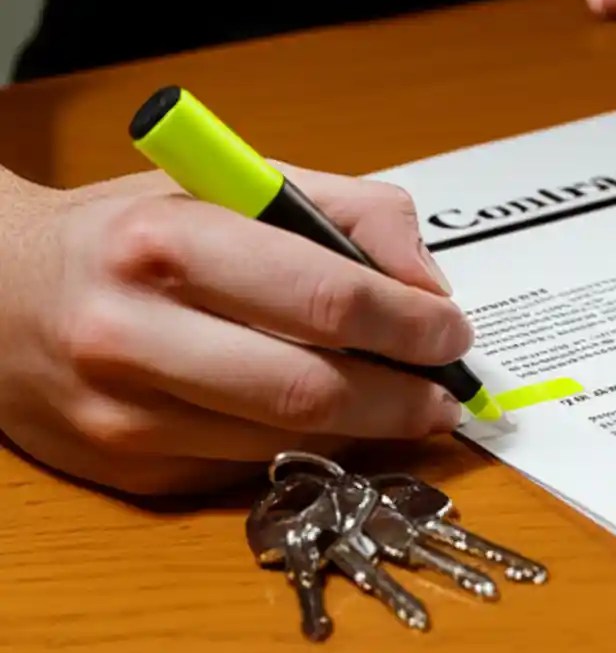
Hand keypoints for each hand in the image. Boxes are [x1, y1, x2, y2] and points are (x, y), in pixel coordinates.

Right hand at [0, 163, 469, 494]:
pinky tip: (331, 420)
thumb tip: (427, 284)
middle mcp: (134, 333)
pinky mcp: (129, 467)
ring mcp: (126, 413)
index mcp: (166, 242)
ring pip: (289, 439)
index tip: (452, 332)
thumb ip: (347, 211)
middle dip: (404, 395)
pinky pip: (252, 467)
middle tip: (444, 390)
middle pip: (313, 387)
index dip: (410, 324)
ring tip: (404, 403)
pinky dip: (311, 446)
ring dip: (369, 428)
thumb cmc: (132, 232)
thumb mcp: (234, 184)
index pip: (326, 298)